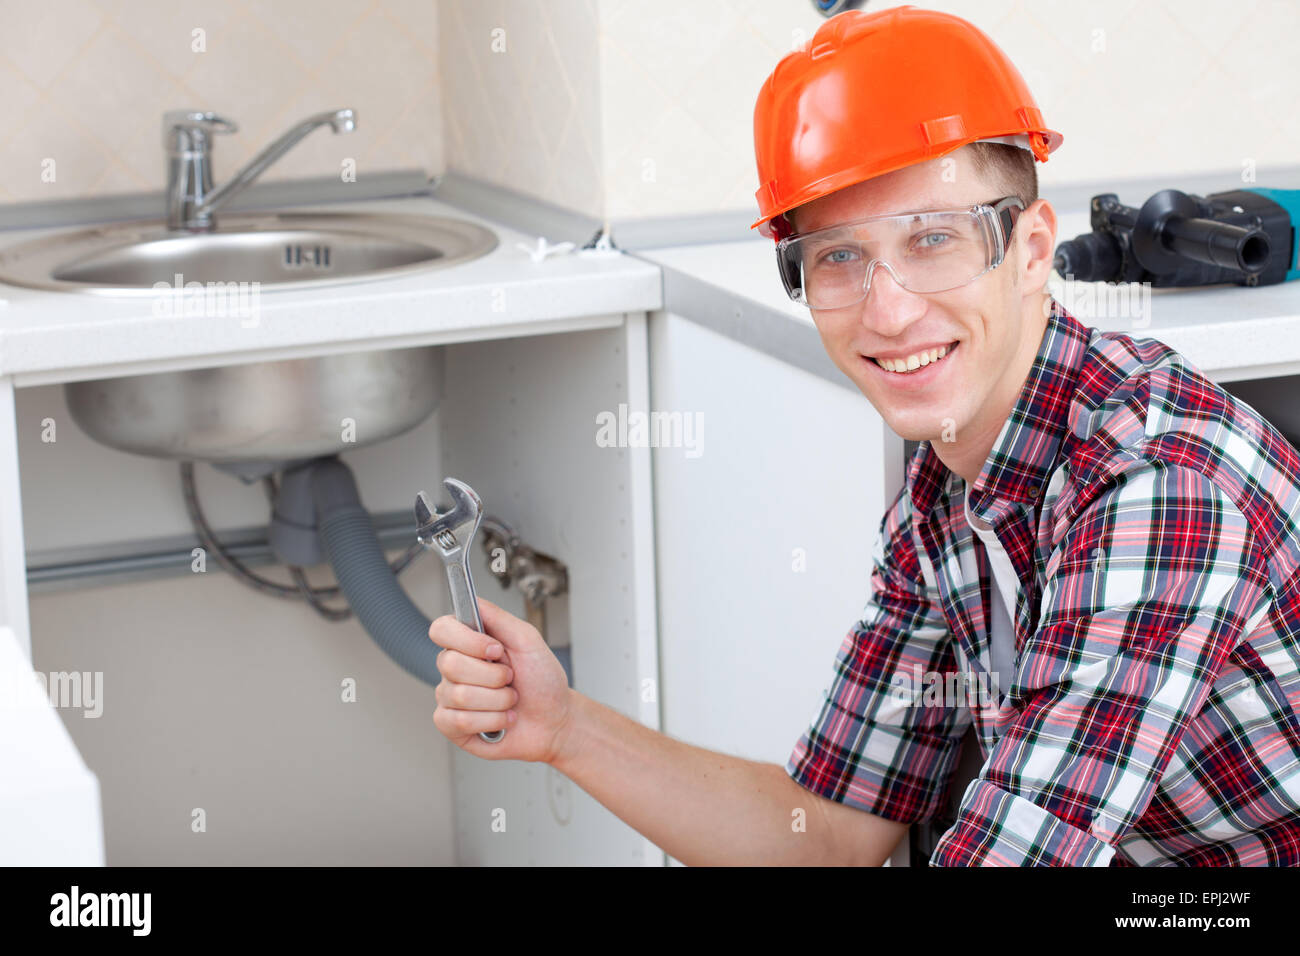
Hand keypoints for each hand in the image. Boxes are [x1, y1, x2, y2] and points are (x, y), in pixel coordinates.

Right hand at [429, 596, 574, 762]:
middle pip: (450, 664)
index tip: (496, 650)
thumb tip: (473, 600)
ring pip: (460, 695)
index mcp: (468, 643)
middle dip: (493, 676)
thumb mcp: (528, 641)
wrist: (555, 719)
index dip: (466, 640)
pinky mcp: (451, 725)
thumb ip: (499, 618)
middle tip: (510, 679)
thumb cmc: (542, 681)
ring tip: (510, 700)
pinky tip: (502, 719)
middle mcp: (454, 668)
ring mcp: (449, 697)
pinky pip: (459, 721)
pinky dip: (492, 720)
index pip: (441, 629)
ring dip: (498, 701)